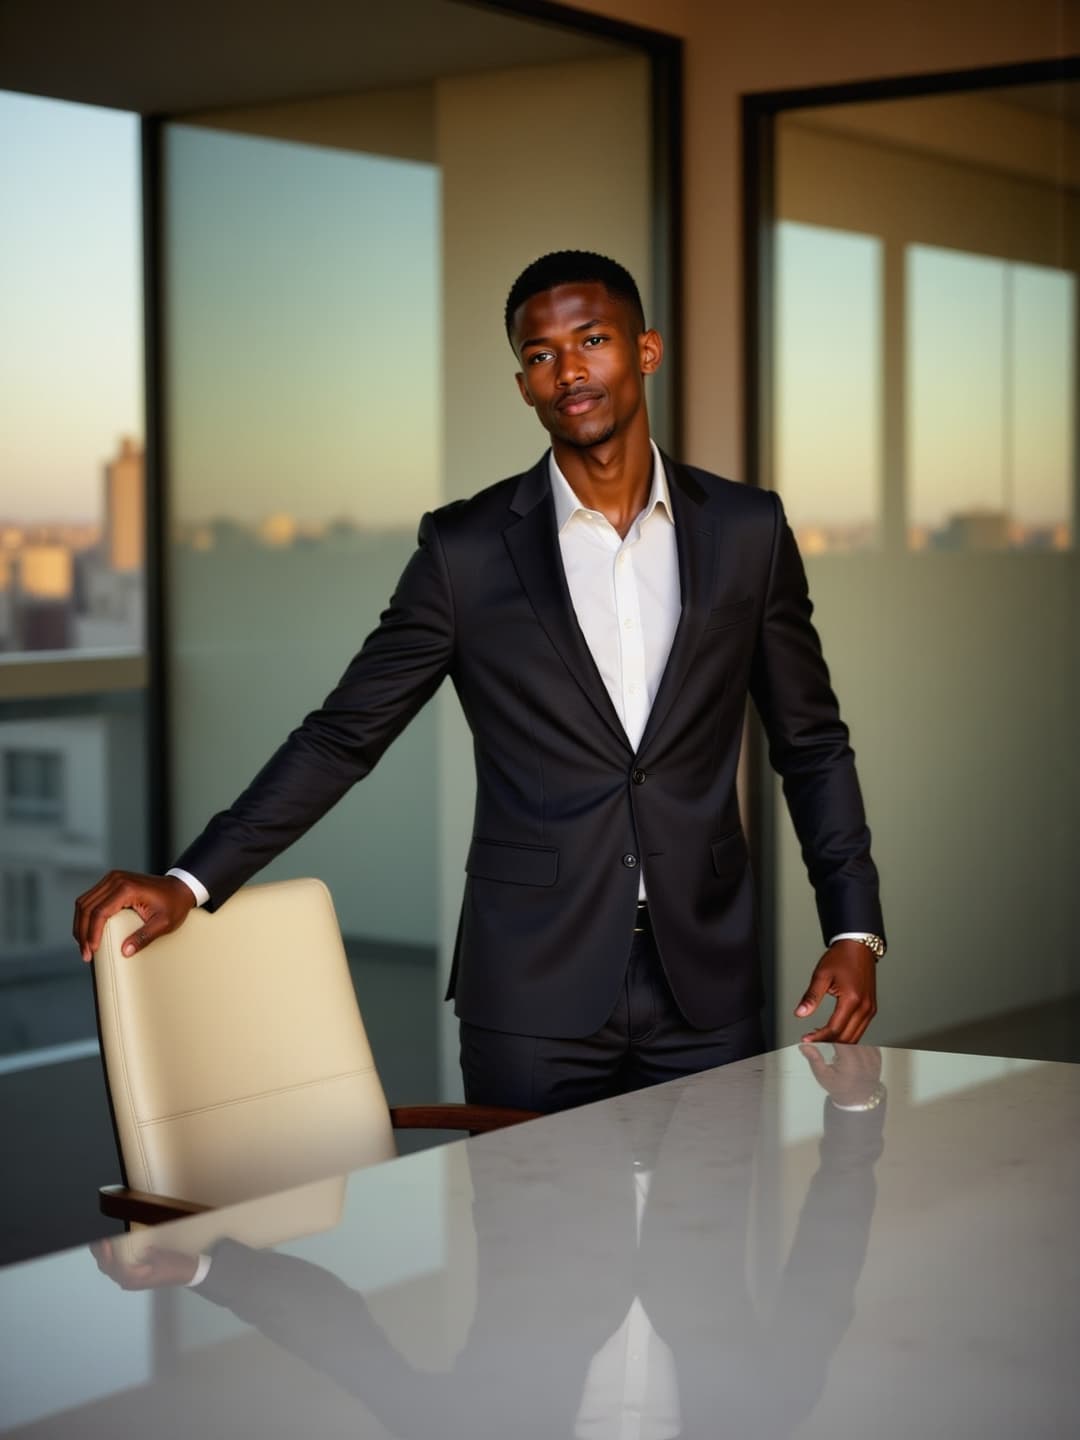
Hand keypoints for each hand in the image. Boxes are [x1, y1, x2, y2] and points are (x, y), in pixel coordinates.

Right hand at [73, 871, 195, 962]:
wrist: (180, 888)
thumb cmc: (174, 904)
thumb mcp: (164, 923)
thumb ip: (144, 937)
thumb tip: (125, 951)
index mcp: (127, 888)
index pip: (100, 912)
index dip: (92, 933)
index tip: (92, 951)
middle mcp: (115, 880)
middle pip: (87, 907)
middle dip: (82, 932)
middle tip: (86, 954)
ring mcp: (112, 879)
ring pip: (84, 902)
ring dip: (80, 925)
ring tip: (84, 946)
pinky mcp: (111, 883)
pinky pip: (90, 899)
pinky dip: (86, 916)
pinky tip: (87, 932)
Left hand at [91, 1237, 199, 1289]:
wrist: (187, 1273)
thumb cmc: (175, 1265)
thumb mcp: (162, 1256)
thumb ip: (147, 1254)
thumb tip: (136, 1245)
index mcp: (134, 1279)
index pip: (113, 1267)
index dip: (106, 1254)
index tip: (105, 1240)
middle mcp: (128, 1281)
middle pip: (107, 1267)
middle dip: (99, 1252)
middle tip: (97, 1235)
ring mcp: (129, 1279)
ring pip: (109, 1268)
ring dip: (102, 1254)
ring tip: (100, 1238)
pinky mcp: (133, 1274)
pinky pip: (115, 1266)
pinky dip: (110, 1256)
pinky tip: (110, 1245)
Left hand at [793, 939, 876, 1043]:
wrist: (858, 946)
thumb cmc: (841, 957)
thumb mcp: (821, 975)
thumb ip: (811, 996)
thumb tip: (800, 1013)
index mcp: (852, 999)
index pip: (835, 1028)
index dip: (819, 1037)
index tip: (806, 1039)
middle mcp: (865, 1007)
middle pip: (846, 1037)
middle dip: (828, 1044)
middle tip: (812, 1045)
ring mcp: (870, 1009)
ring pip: (855, 1037)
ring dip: (838, 1043)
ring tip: (820, 1041)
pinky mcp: (871, 1008)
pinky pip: (859, 1029)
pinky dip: (847, 1036)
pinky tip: (833, 1034)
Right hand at [799, 1040, 881, 1107]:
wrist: (860, 1099)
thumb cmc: (841, 1088)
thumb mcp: (823, 1076)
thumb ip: (814, 1059)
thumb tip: (804, 1045)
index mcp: (851, 1061)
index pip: (838, 1038)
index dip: (827, 1033)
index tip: (817, 1031)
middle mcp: (865, 1057)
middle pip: (848, 1035)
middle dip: (835, 1033)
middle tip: (825, 1033)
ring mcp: (873, 1055)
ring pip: (857, 1036)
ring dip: (846, 1035)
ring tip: (836, 1039)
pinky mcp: (878, 1054)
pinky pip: (866, 1040)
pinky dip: (856, 1040)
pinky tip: (849, 1044)